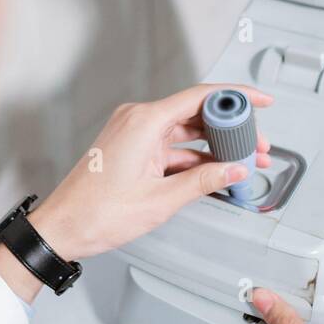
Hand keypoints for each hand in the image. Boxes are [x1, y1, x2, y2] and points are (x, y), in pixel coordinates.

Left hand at [30, 83, 271, 261]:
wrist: (63, 227)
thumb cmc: (96, 213)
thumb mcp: (161, 200)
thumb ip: (203, 181)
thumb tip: (234, 170)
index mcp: (144, 121)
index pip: (201, 96)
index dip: (237, 97)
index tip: (260, 100)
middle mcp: (138, 119)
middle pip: (196, 113)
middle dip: (230, 129)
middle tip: (257, 144)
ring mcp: (134, 132)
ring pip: (186, 130)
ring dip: (214, 145)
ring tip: (243, 160)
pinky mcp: (132, 147)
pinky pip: (171, 144)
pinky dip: (193, 156)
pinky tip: (214, 169)